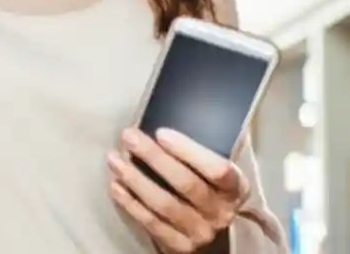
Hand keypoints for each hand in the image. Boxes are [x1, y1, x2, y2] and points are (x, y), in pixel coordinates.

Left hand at [107, 128, 248, 252]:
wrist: (210, 228)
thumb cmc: (210, 186)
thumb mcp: (218, 168)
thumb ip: (210, 146)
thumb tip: (191, 109)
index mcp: (235, 188)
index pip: (217, 169)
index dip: (188, 151)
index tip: (161, 132)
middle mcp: (220, 212)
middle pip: (186, 185)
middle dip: (154, 158)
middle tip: (129, 137)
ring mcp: (199, 232)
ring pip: (164, 205)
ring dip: (136, 180)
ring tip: (115, 159)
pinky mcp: (178, 246)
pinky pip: (151, 223)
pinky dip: (131, 204)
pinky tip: (116, 185)